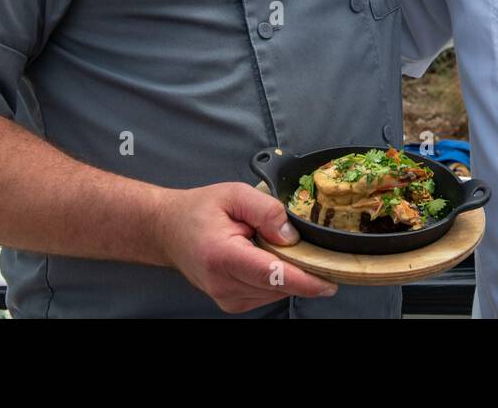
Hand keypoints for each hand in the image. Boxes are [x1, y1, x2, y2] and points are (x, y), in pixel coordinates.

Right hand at [157, 181, 337, 313]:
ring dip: (285, 270)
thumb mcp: (234, 194)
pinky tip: (262, 257)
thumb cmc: (200, 210)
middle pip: (278, 284)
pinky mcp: (232, 303)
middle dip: (299, 266)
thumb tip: (291, 235)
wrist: (169, 230)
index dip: (303, 280)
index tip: (329, 283)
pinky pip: (268, 293)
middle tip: (301, 242)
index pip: (270, 274)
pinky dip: (275, 277)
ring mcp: (226, 298)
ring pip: (276, 291)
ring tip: (266, 244)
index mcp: (222, 256)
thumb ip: (266, 209)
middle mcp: (223, 284)